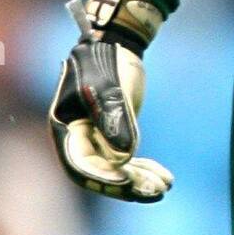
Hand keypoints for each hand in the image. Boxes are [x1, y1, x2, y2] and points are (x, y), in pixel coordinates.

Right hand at [49, 0, 172, 202]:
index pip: (81, 163)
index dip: (103, 177)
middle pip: (100, 174)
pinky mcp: (114, 137)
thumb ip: (113, 118)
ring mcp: (96, 140)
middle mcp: (78, 139)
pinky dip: (144, 170)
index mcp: (67, 127)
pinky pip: (127, 163)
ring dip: (140, 181)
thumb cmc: (105, 59)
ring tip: (166, 186)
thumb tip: (124, 157)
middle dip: (127, 185)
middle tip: (156, 191)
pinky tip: (166, 178)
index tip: (128, 182)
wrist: (114, 43)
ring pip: (116, 171)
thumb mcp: (108, 86)